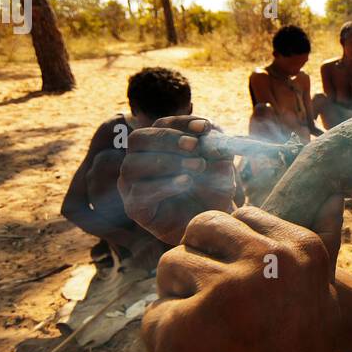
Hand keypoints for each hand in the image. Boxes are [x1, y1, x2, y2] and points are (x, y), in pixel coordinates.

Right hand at [118, 116, 235, 245]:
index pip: (160, 125)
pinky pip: (139, 191)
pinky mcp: (134, 208)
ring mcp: (131, 185)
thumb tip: (213, 132)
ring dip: (167, 161)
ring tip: (198, 166)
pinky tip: (186, 182)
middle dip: (168, 139)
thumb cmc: (211, 192)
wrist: (209, 228)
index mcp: (155, 146)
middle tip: (196, 146)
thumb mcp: (220, 166)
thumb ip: (216, 148)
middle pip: (138, 139)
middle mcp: (137, 162)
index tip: (206, 127)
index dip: (181, 122)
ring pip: (133, 164)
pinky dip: (164, 184)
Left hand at [143, 207, 343, 351]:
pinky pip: (151, 318)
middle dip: (195, 270)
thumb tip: (331, 193)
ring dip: (178, 308)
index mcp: (303, 251)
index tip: (247, 303)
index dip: (228, 258)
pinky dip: (163, 347)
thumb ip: (303, 255)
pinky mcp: (178, 327)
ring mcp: (221, 293)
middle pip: (198, 230)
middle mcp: (265, 263)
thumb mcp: (317, 306)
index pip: (238, 217)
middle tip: (220, 323)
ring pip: (169, 269)